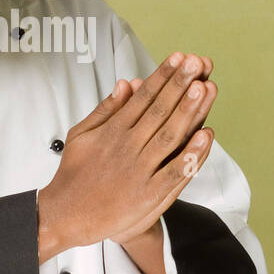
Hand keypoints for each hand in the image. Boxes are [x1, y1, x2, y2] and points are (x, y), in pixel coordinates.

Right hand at [37, 52, 217, 253]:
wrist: (67, 215)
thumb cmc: (74, 173)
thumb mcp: (81, 134)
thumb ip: (105, 109)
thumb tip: (126, 83)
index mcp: (113, 130)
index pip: (143, 98)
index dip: (163, 76)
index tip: (179, 58)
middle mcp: (127, 147)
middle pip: (159, 111)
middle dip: (180, 85)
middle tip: (196, 63)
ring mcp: (139, 170)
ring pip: (169, 136)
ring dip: (189, 112)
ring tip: (204, 88)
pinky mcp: (148, 194)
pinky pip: (174, 172)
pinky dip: (190, 155)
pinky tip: (206, 136)